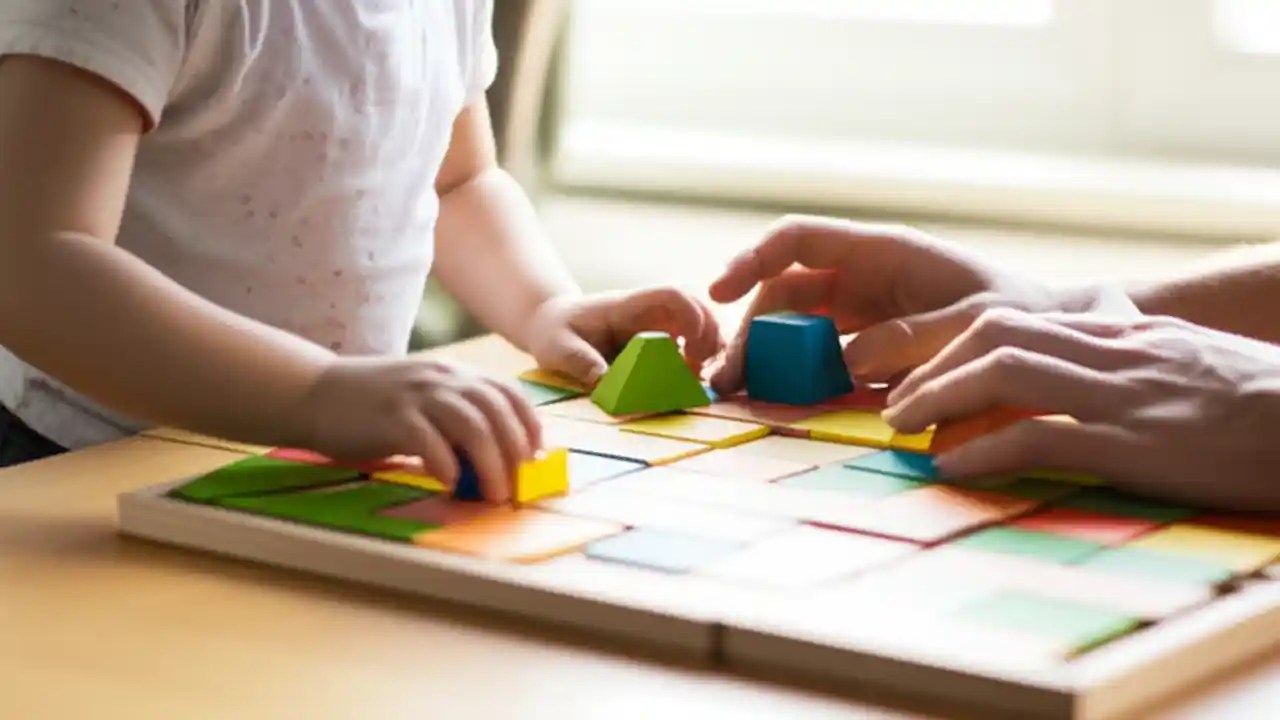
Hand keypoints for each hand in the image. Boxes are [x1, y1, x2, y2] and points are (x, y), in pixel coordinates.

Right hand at [294, 357, 540, 501]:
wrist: (313, 393)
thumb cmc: (369, 405)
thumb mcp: (420, 398)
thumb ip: (453, 416)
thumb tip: (491, 456)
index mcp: (452, 374)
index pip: (507, 393)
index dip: (528, 425)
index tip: (536, 455)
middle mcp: (441, 379)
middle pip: (497, 412)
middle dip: (515, 452)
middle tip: (518, 485)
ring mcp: (417, 396)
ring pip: (473, 427)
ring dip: (491, 465)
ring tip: (494, 495)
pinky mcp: (393, 417)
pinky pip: (431, 442)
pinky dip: (447, 465)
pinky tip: (450, 484)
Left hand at [525, 287, 723, 385]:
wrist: (555, 327)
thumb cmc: (556, 333)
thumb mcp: (558, 348)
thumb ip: (581, 363)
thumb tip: (606, 384)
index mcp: (630, 305)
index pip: (672, 295)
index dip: (691, 314)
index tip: (691, 346)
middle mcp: (652, 312)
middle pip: (699, 309)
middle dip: (710, 336)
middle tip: (701, 369)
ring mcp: (661, 325)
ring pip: (704, 326)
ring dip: (711, 351)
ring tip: (703, 379)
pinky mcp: (664, 342)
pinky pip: (694, 346)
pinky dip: (702, 363)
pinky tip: (694, 382)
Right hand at [707, 215, 1108, 392]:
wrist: (1053, 339)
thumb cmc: (1022, 316)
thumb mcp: (975, 323)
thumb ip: (913, 338)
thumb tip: (848, 362)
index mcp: (883, 251)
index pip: (799, 239)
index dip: (752, 258)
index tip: (716, 291)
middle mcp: (863, 276)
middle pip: (783, 292)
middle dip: (750, 329)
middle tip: (728, 378)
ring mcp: (862, 310)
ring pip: (792, 325)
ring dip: (763, 355)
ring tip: (741, 392)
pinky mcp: (867, 345)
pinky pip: (817, 354)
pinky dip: (793, 374)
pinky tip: (777, 398)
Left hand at [883, 308, 1279, 511]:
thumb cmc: (1261, 399)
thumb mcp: (1184, 360)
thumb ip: (1124, 359)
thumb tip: (1072, 375)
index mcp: (1122, 332)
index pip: (1013, 318)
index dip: (950, 340)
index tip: (914, 366)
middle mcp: (1113, 352)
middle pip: (994, 332)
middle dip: (929, 360)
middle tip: (889, 392)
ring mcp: (1124, 395)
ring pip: (1005, 372)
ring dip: (940, 396)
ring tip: (901, 425)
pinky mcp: (1137, 445)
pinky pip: (1043, 438)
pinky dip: (987, 449)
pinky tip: (952, 465)